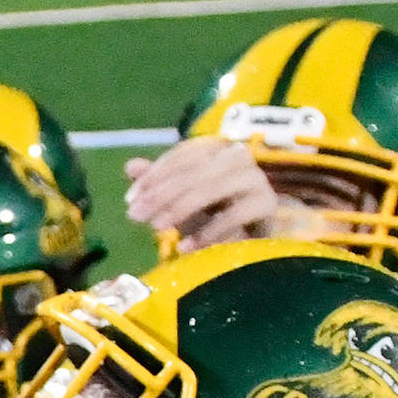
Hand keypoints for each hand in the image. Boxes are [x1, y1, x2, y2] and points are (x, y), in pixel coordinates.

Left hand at [119, 135, 312, 253]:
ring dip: (181, 208)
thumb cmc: (214, 216)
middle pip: (194, 170)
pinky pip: (235, 215)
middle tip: (135, 216)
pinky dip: (209, 232)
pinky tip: (186, 247)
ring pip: (213, 187)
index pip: (182, 156)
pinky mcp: (267, 204)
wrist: (256, 240)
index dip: (153, 176)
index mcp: (217, 149)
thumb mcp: (182, 200)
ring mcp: (255, 179)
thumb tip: (130, 166)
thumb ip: (159, 183)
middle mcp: (238, 157)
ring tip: (157, 228)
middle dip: (161, 194)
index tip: (130, 199)